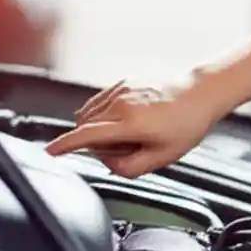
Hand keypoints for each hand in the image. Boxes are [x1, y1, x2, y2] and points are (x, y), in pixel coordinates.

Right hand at [43, 75, 224, 177]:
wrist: (200, 94)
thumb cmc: (186, 125)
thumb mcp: (162, 158)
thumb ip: (129, 167)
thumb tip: (109, 164)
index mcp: (130, 123)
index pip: (86, 135)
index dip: (65, 145)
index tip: (50, 152)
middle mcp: (122, 103)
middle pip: (85, 127)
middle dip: (95, 143)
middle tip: (124, 148)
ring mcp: (121, 90)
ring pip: (89, 114)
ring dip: (98, 128)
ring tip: (128, 133)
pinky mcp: (123, 82)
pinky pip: (98, 102)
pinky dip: (102, 115)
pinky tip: (123, 121)